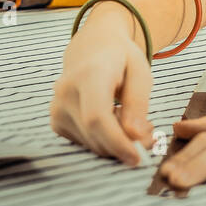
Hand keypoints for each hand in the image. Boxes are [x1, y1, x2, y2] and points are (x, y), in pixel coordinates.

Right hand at [49, 4, 154, 165]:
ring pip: (92, 144)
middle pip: (95, 136)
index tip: (138, 158)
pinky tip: (113, 120)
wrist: (92, 48)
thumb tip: (135, 137)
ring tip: (133, 121)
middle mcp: (66, 92)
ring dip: (117, 143)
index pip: (97, 118)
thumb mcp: (140, 73)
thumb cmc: (121, 59)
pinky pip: (86, 143)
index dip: (117, 143)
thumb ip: (138, 104)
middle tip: (149, 134)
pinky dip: (104, 140)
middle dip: (125, 145)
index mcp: (88, 75)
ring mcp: (57, 108)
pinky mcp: (56, 121)